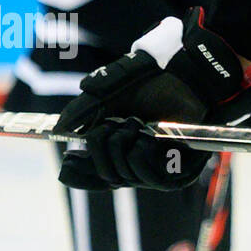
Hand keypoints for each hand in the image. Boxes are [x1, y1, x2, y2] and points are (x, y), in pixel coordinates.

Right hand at [55, 8, 250, 189]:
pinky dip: (140, 157)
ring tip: (134, 123)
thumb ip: (84, 109)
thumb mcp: (109, 91)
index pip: (95, 174)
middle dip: (100, 149)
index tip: (68, 160)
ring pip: (124, 178)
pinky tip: (145, 137)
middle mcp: (140, 160)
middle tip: (110, 125)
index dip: (79, 173)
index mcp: (122, 147)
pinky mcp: (182, 170)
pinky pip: (151, 179)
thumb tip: (62, 128)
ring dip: (120, 149)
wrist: (188, 72)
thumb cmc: (155, 78)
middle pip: (107, 176)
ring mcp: (161, 166)